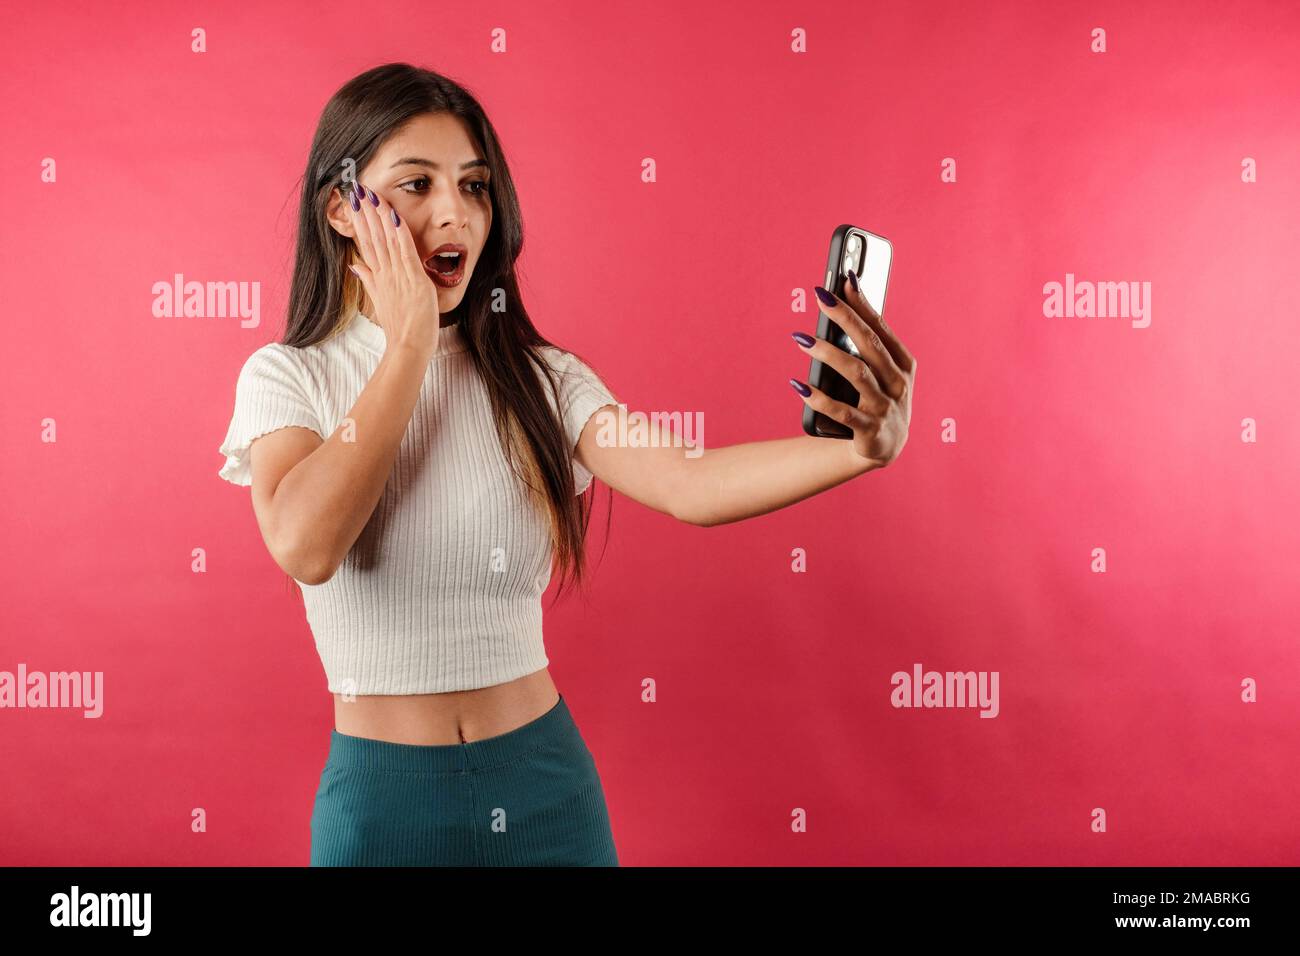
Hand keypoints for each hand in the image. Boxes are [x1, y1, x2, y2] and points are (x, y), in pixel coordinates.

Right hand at [341, 180, 439, 355]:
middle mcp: (384, 273)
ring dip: (378, 215)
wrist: (408, 347)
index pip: (366, 243)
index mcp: (378, 276)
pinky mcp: (413, 279)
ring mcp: (397, 276)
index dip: (359, 221)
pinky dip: (399, 232)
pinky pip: (404, 250)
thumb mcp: (381, 300)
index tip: (353, 202)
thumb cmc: (400, 327)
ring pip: (385, 239)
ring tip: (369, 193)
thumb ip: (369, 280)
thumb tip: (355, 266)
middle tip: (355, 188)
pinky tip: (393, 214)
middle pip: (371, 237)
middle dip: (364, 212)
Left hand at [791, 273, 917, 467]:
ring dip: (827, 353)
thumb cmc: (879, 399)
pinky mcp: (870, 431)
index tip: (845, 278)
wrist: (886, 448)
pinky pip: (841, 412)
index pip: (881, 327)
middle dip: (845, 317)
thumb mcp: (882, 372)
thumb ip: (868, 344)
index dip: (863, 302)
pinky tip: (799, 386)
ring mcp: (885, 408)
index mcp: (904, 364)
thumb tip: (842, 303)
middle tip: (820, 297)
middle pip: (869, 344)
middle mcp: (898, 383)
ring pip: (856, 374)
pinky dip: (819, 398)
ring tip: (801, 338)